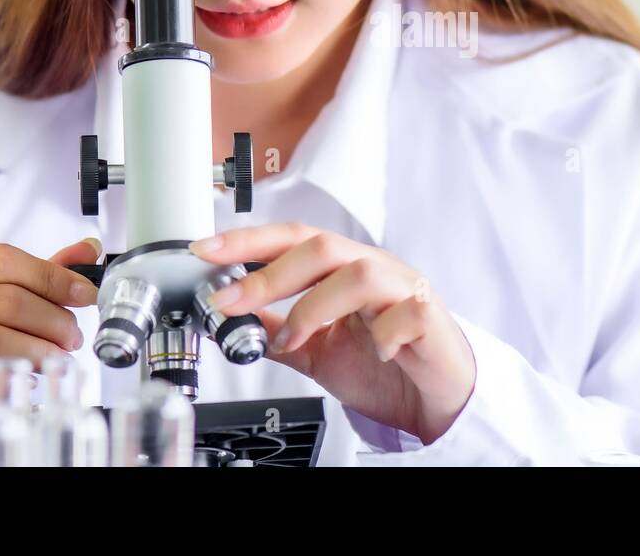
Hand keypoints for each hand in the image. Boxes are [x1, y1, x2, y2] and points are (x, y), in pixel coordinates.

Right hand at [0, 239, 100, 396]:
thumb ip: (42, 273)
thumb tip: (89, 249)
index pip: (3, 260)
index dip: (52, 276)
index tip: (86, 295)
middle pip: (3, 300)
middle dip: (51, 319)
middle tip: (73, 337)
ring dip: (36, 350)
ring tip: (58, 359)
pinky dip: (4, 378)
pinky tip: (25, 380)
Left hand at [191, 223, 475, 444]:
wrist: (434, 399)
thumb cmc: (383, 366)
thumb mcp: (317, 350)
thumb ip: (280, 331)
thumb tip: (232, 320)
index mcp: (344, 269)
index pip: (292, 239)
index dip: (247, 241)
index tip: (205, 250)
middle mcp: (373, 269)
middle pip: (320, 247)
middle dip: (269, 274)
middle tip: (231, 300)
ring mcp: (404, 289)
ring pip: (359, 272)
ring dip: (315, 306)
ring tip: (295, 338)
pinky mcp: (430, 317)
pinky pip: (407, 312)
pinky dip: (384, 333)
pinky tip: (376, 351)